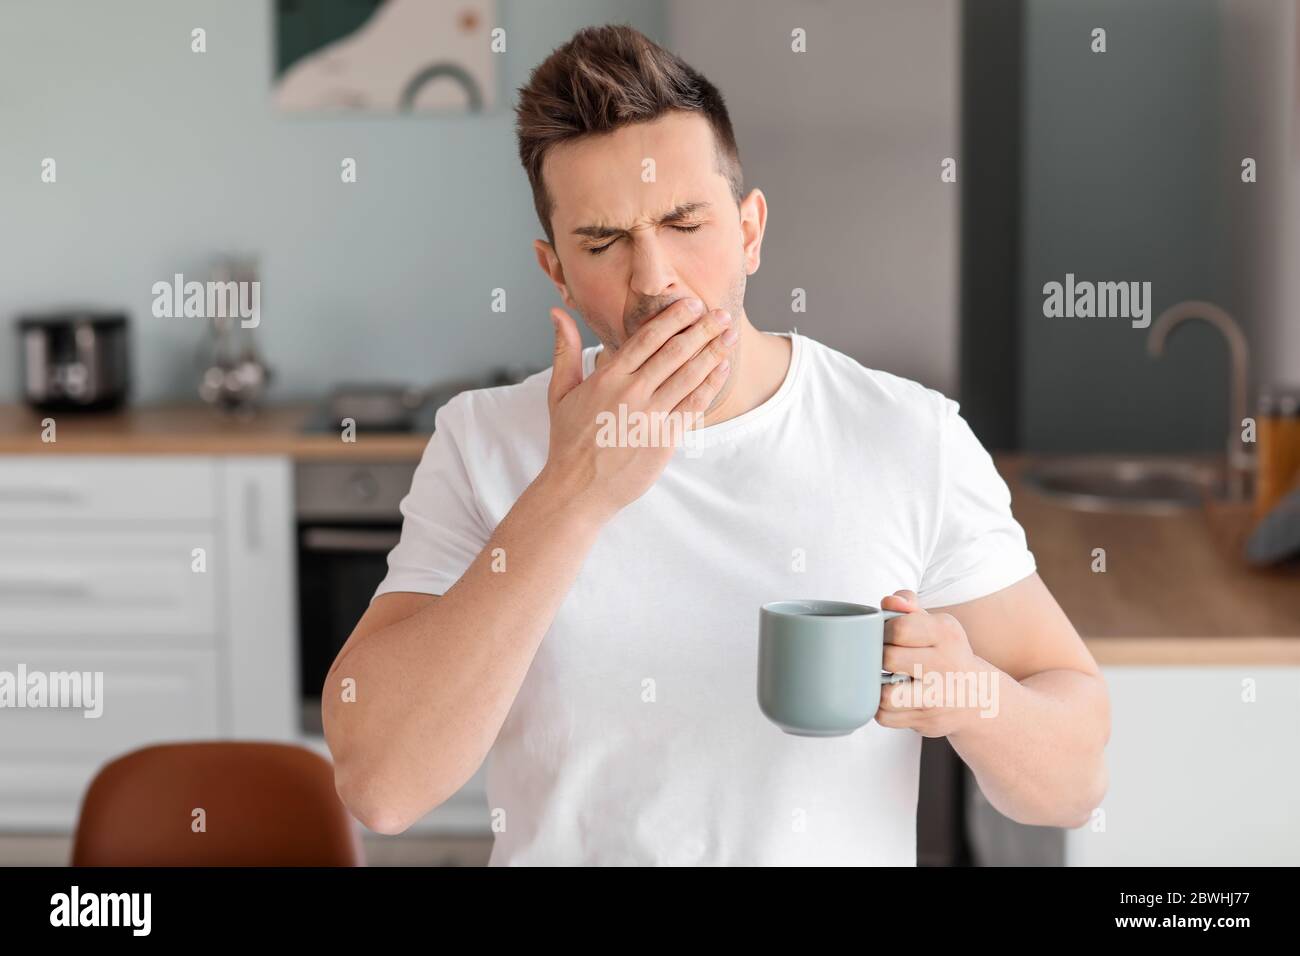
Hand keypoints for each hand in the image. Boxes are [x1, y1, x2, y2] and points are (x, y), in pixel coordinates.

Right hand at [539, 297, 735, 522]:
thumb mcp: (559, 392)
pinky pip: (693, 406)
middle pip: (675, 351)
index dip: (673, 318)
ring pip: (689, 375)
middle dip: (702, 329)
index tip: (692, 304)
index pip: (647, 338)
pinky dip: (710, 385)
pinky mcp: (664, 439)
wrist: (578, 488)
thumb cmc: (568, 441)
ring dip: (713, 351)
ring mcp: (650, 416)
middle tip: (722, 314)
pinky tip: (722, 370)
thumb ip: (564, 350)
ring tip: (729, 335)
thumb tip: (557, 313)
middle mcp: (631, 392)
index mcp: (608, 377)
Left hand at [875, 589, 1000, 737]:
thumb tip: (889, 602)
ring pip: (885, 694)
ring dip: (878, 686)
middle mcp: (947, 666)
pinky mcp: (928, 721)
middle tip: (884, 658)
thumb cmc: (945, 654)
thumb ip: (907, 606)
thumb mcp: (934, 624)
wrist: (979, 697)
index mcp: (947, 634)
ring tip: (885, 679)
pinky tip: (893, 698)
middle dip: (878, 657)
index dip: (883, 631)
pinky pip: (885, 716)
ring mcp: (939, 697)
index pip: (900, 628)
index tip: (886, 636)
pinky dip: (882, 708)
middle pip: (889, 658)